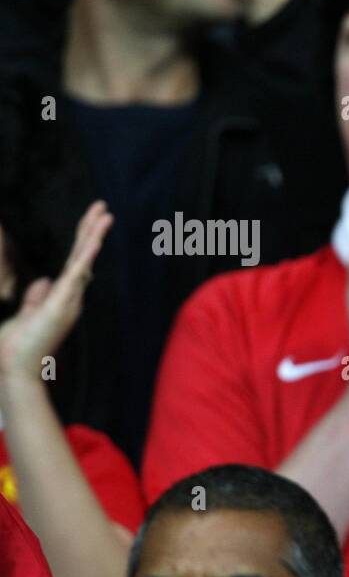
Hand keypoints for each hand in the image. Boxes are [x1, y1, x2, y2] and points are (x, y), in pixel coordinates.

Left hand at [0, 200, 108, 388]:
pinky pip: (77, 276)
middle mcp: (70, 297)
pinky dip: (86, 258)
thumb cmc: (18, 347)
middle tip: (103, 207)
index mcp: (62, 296)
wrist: (15, 369)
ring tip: (105, 216)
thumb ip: (36, 298)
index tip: (93, 218)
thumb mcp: (25, 315)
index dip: (83, 238)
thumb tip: (43, 280)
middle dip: (92, 230)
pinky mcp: (61, 305)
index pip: (75, 261)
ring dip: (94, 238)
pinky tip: (93, 241)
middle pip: (82, 256)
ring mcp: (68, 301)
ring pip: (83, 262)